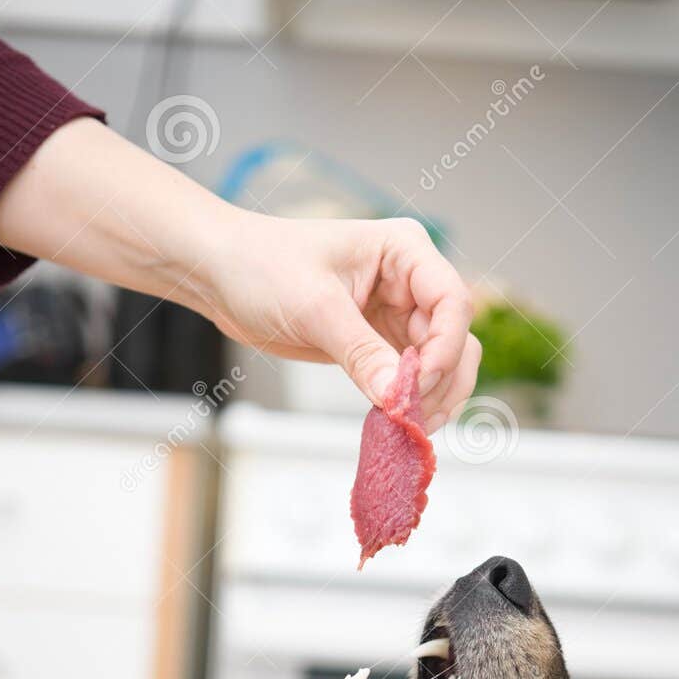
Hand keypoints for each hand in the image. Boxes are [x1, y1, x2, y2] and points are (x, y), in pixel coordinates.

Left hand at [204, 213, 477, 429]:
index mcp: (405, 251)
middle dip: (441, 381)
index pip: (452, 302)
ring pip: (443, 364)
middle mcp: (411, 281)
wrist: (221, 274)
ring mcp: (398, 314)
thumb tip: (399, 397)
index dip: (446, 347)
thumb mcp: (314, 309)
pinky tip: (394, 421)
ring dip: (432, 398)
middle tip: (411, 418)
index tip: (419, 385)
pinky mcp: (379, 342)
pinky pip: (411, 377)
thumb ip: (361, 353)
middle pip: (457, 338)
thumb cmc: (261, 266)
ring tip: (405, 427)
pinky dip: (409, 401)